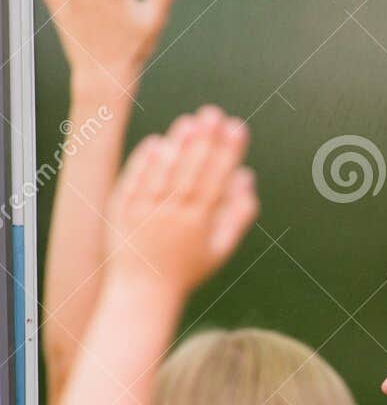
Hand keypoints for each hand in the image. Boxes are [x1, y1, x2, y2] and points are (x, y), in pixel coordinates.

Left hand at [105, 107, 256, 297]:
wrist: (142, 291)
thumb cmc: (187, 269)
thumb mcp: (221, 248)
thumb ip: (238, 213)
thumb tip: (247, 175)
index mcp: (199, 224)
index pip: (217, 180)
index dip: (228, 152)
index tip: (238, 127)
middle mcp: (172, 215)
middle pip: (191, 172)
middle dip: (205, 141)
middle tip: (214, 113)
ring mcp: (144, 212)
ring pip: (163, 174)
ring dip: (178, 146)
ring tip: (190, 121)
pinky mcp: (121, 210)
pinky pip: (134, 182)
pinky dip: (145, 162)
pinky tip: (158, 142)